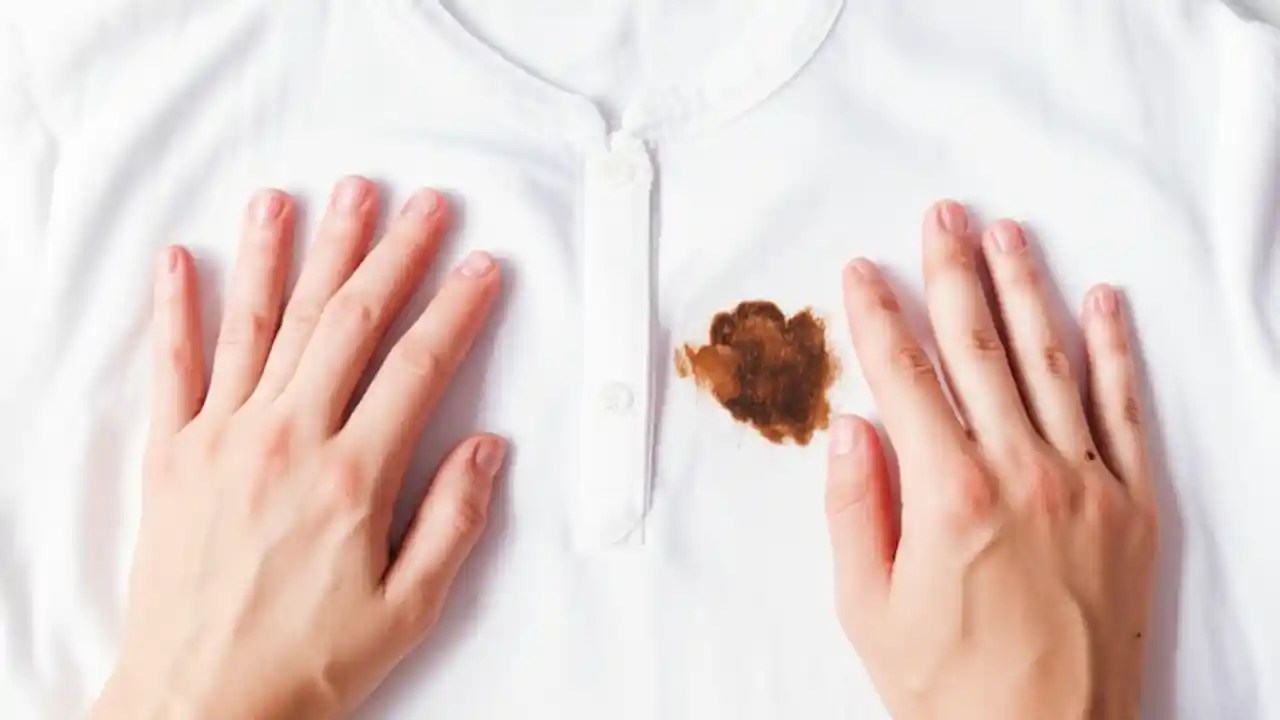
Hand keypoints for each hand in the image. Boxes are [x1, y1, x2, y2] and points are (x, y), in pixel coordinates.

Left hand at [93, 178, 504, 717]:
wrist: (196, 705)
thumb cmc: (305, 664)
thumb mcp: (408, 610)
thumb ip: (453, 521)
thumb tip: (487, 449)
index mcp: (352, 477)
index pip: (417, 366)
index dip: (456, 308)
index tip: (480, 266)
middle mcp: (285, 441)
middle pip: (345, 322)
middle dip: (387, 253)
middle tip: (416, 203)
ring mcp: (221, 440)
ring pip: (261, 324)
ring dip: (289, 253)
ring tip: (305, 197)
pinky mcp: (171, 456)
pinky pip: (172, 367)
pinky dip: (176, 310)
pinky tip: (182, 259)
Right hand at [826, 202, 1157, 719]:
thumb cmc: (951, 688)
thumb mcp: (868, 607)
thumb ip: (855, 508)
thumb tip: (852, 426)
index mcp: (948, 494)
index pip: (903, 375)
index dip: (877, 315)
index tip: (863, 272)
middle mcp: (1022, 473)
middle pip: (978, 347)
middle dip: (953, 272)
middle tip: (942, 217)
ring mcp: (1085, 484)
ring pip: (1051, 360)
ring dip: (1026, 289)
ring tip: (1007, 234)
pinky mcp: (1132, 506)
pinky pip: (1124, 409)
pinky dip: (1114, 350)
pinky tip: (1100, 302)